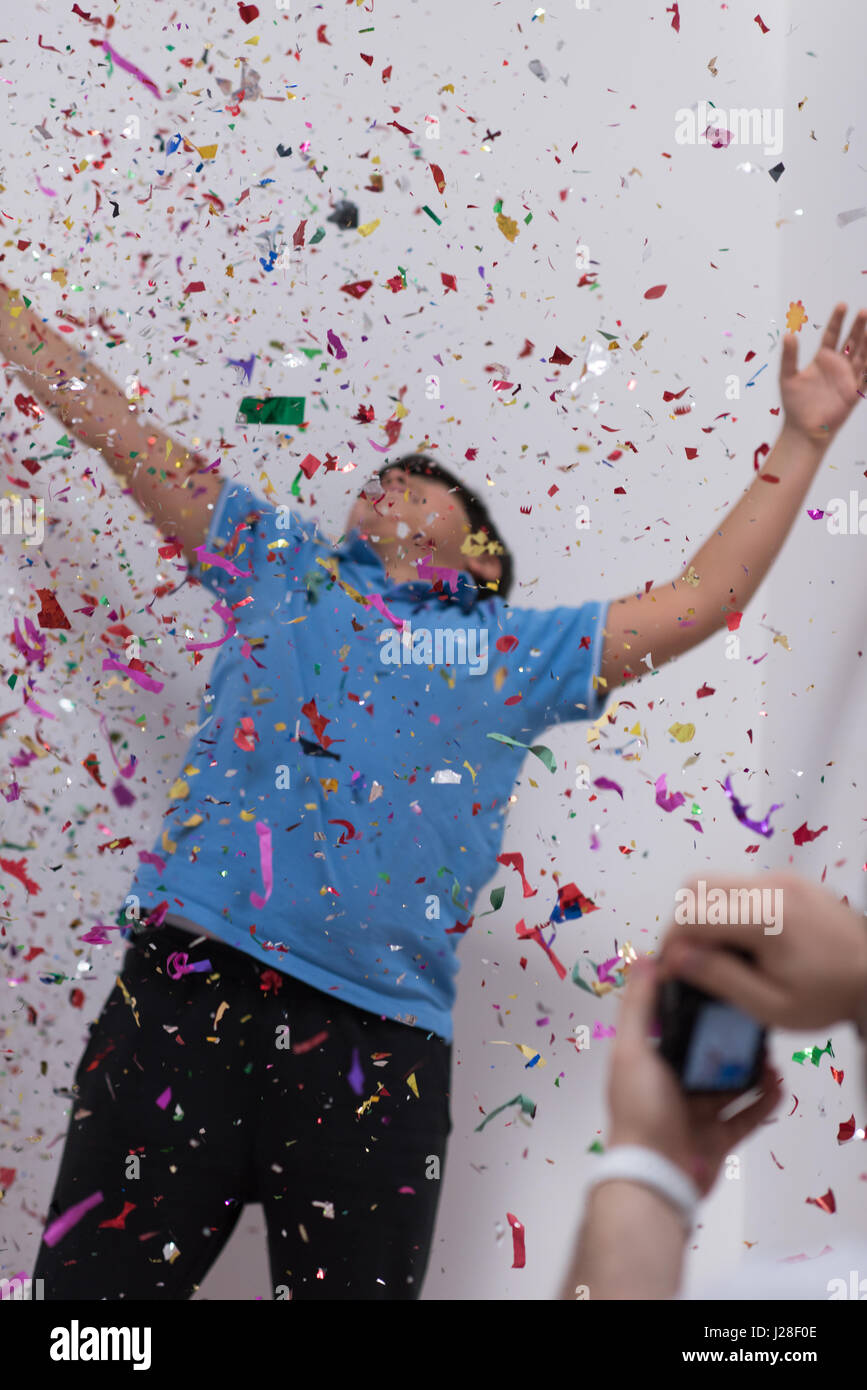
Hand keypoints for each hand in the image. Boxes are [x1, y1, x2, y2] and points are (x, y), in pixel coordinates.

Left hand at [607, 957, 782, 1197]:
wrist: (655, 1177)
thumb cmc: (639, 1110)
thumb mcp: (631, 1049)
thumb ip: (638, 1006)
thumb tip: (645, 960)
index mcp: (647, 1062)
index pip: (671, 1026)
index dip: (692, 1008)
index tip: (718, 986)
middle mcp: (671, 1085)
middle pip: (706, 1055)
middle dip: (728, 1038)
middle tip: (752, 1020)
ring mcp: (696, 1112)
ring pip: (729, 1083)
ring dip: (750, 1067)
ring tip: (770, 1050)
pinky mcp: (719, 1136)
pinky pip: (746, 1114)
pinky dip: (764, 1099)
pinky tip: (778, 1082)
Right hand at [660, 871, 866, 1030]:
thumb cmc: (829, 996)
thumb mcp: (773, 1006)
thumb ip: (722, 979)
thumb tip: (676, 958)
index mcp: (767, 917)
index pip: (692, 914)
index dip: (670, 942)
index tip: (672, 971)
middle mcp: (771, 886)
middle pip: (696, 887)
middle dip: (682, 923)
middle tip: (691, 960)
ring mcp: (781, 878)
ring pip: (715, 881)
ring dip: (704, 913)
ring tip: (718, 952)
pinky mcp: (788, 880)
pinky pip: (740, 884)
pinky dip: (727, 908)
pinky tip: (743, 941)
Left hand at [780, 302, 866, 444]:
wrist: (803, 429)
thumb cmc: (795, 404)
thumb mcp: (787, 377)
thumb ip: (789, 357)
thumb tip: (788, 335)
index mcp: (823, 358)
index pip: (833, 334)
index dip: (838, 320)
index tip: (842, 305)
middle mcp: (838, 365)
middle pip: (851, 341)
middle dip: (858, 326)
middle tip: (864, 311)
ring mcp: (848, 377)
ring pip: (861, 354)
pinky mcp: (854, 391)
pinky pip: (866, 375)